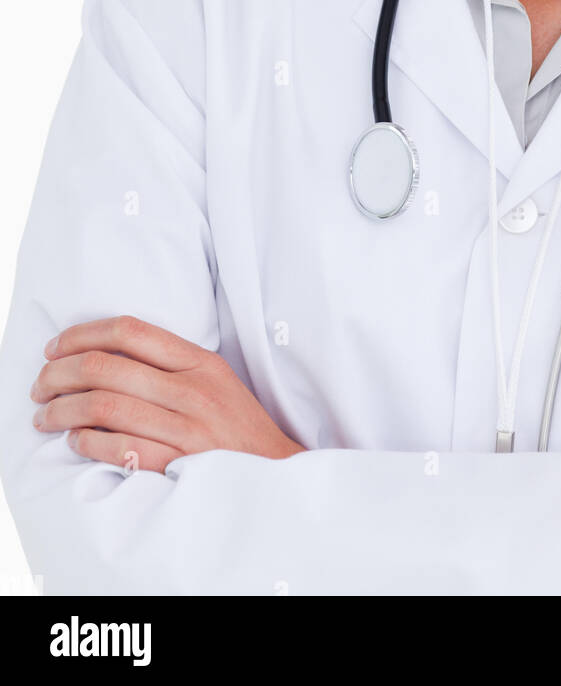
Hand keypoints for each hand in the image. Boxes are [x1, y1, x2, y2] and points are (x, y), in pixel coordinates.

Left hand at [30, 315, 305, 473]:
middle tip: (41, 386)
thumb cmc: (237, 424)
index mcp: (200, 361)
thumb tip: (107, 351)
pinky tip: (76, 442)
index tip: (56, 347)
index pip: (130, 331)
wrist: (276, 472)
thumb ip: (172, 361)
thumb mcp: (215, 378)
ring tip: (46, 417)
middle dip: (59, 374)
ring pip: (105, 407)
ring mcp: (187, 427)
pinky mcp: (181, 464)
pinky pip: (121, 448)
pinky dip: (88, 443)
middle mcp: (192, 389)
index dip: (83, 334)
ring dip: (63, 411)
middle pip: (107, 367)